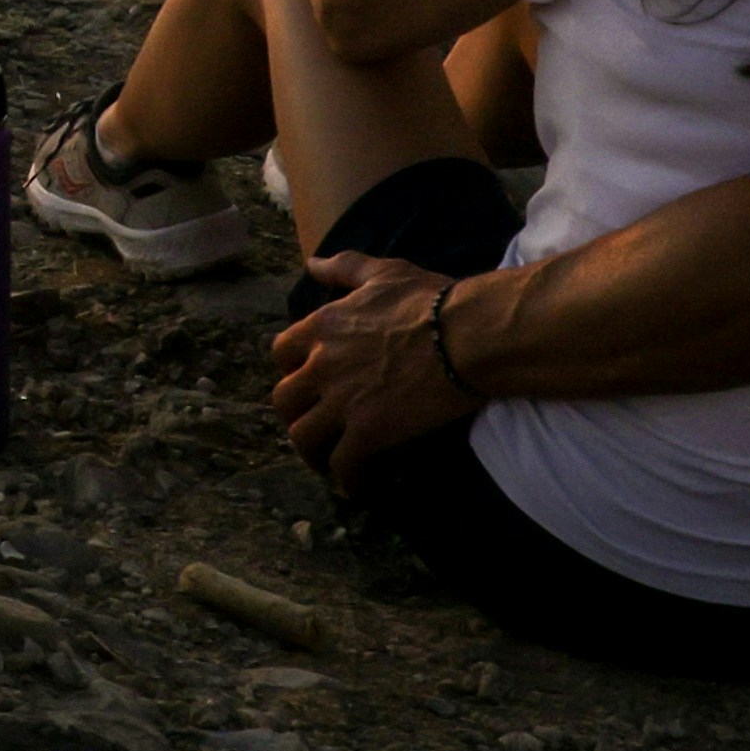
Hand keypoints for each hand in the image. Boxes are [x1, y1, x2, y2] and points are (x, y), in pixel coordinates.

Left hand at [270, 263, 479, 476]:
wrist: (467, 336)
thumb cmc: (431, 301)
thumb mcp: (382, 271)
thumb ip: (343, 268)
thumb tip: (312, 263)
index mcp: (322, 327)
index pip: (282, 353)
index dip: (292, 369)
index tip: (308, 380)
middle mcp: (322, 365)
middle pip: (285, 399)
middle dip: (295, 415)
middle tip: (312, 424)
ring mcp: (342, 400)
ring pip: (303, 436)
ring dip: (311, 452)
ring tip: (326, 462)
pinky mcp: (368, 431)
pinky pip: (343, 464)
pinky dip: (346, 479)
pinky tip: (355, 487)